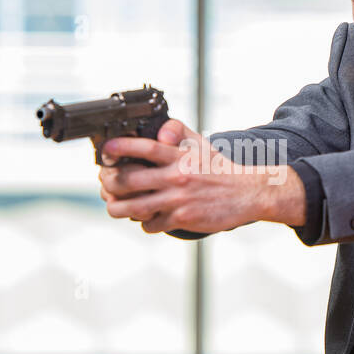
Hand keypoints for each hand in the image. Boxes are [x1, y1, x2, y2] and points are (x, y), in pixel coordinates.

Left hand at [97, 119, 305, 233]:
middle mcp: (176, 176)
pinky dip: (144, 223)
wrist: (248, 193)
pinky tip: (146, 219)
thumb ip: (179, 132)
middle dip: (110, 183)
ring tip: (114, 207)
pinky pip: (152, 224)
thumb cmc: (221, 169)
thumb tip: (159, 129)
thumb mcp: (201, 145)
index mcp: (179, 156)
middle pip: (129, 180)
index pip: (144, 148)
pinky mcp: (184, 218)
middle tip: (105, 184)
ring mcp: (179, 199)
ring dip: (118, 208)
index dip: (120, 148)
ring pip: (135, 207)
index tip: (106, 150)